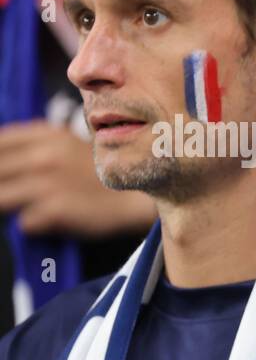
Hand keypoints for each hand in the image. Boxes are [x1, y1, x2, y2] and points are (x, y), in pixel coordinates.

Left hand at [0, 121, 154, 237]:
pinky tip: (46, 221)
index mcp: (43, 135)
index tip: (2, 174)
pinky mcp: (55, 210)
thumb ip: (29, 146)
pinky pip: (24, 222)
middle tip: (10, 195)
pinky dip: (29, 224)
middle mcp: (41, 155)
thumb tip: (1, 162)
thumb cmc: (99, 173)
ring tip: (21, 209)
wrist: (138, 197)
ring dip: (7, 207)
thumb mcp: (64, 144)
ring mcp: (47, 183)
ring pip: (0, 199)